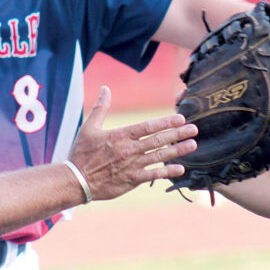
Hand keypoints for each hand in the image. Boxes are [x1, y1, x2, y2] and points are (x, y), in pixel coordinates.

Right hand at [68, 86, 194, 200]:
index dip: (165, 122)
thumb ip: (101, 107)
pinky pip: (153, 175)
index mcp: (121, 135)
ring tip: (192, 145)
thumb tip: (105, 88)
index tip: (180, 118)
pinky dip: (167, 172)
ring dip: (178, 150)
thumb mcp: (89, 127)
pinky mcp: (132, 180)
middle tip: (194, 129)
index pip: (148, 126)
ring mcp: (132, 165)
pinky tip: (180, 169)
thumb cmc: (82, 153)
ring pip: (159, 156)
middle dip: (178, 133)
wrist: (76, 180)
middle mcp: (130, 150)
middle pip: (158, 140)